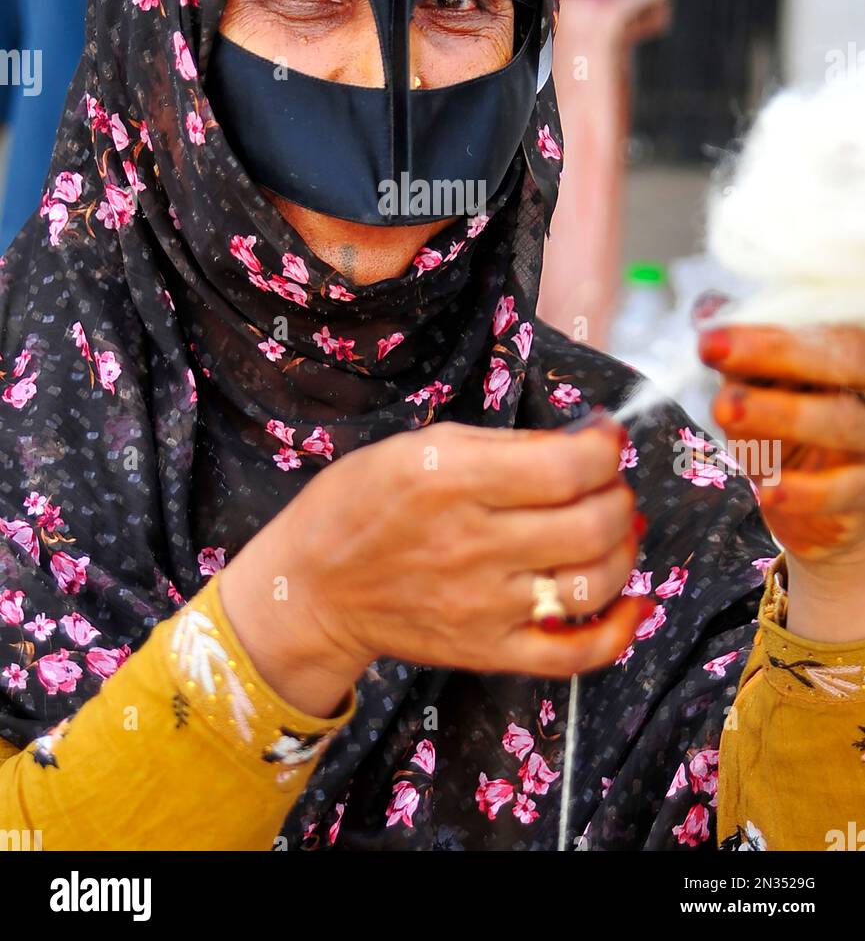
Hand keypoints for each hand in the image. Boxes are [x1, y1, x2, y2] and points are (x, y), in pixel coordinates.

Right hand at [221, 419, 649, 710]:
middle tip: (607, 483)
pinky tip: (631, 600)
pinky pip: (574, 654)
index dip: (606, 447)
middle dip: (618, 494)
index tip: (606, 437)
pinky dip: (619, 630)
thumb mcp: (421, 445)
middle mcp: (472, 545)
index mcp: (451, 480)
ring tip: (612, 529)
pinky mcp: (489, 651)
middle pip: (591, 524)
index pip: (567, 467)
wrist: (313, 590)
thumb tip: (583, 444)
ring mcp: (483, 606)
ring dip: (623, 549)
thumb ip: (504, 445)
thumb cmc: (361, 503)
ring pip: (593, 583)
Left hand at [700, 323, 864, 638]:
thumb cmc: (791, 421)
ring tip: (725, 407)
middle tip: (710, 348)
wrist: (819, 499)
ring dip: (780, 413)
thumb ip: (742, 349)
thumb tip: (708, 308)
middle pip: (841, 358)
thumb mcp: (765, 381)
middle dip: (775, 351)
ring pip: (841, 420)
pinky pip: (843, 490)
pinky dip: (805, 492)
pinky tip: (765, 490)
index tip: (709, 336)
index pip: (821, 326)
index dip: (766, 329)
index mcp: (852, 349)